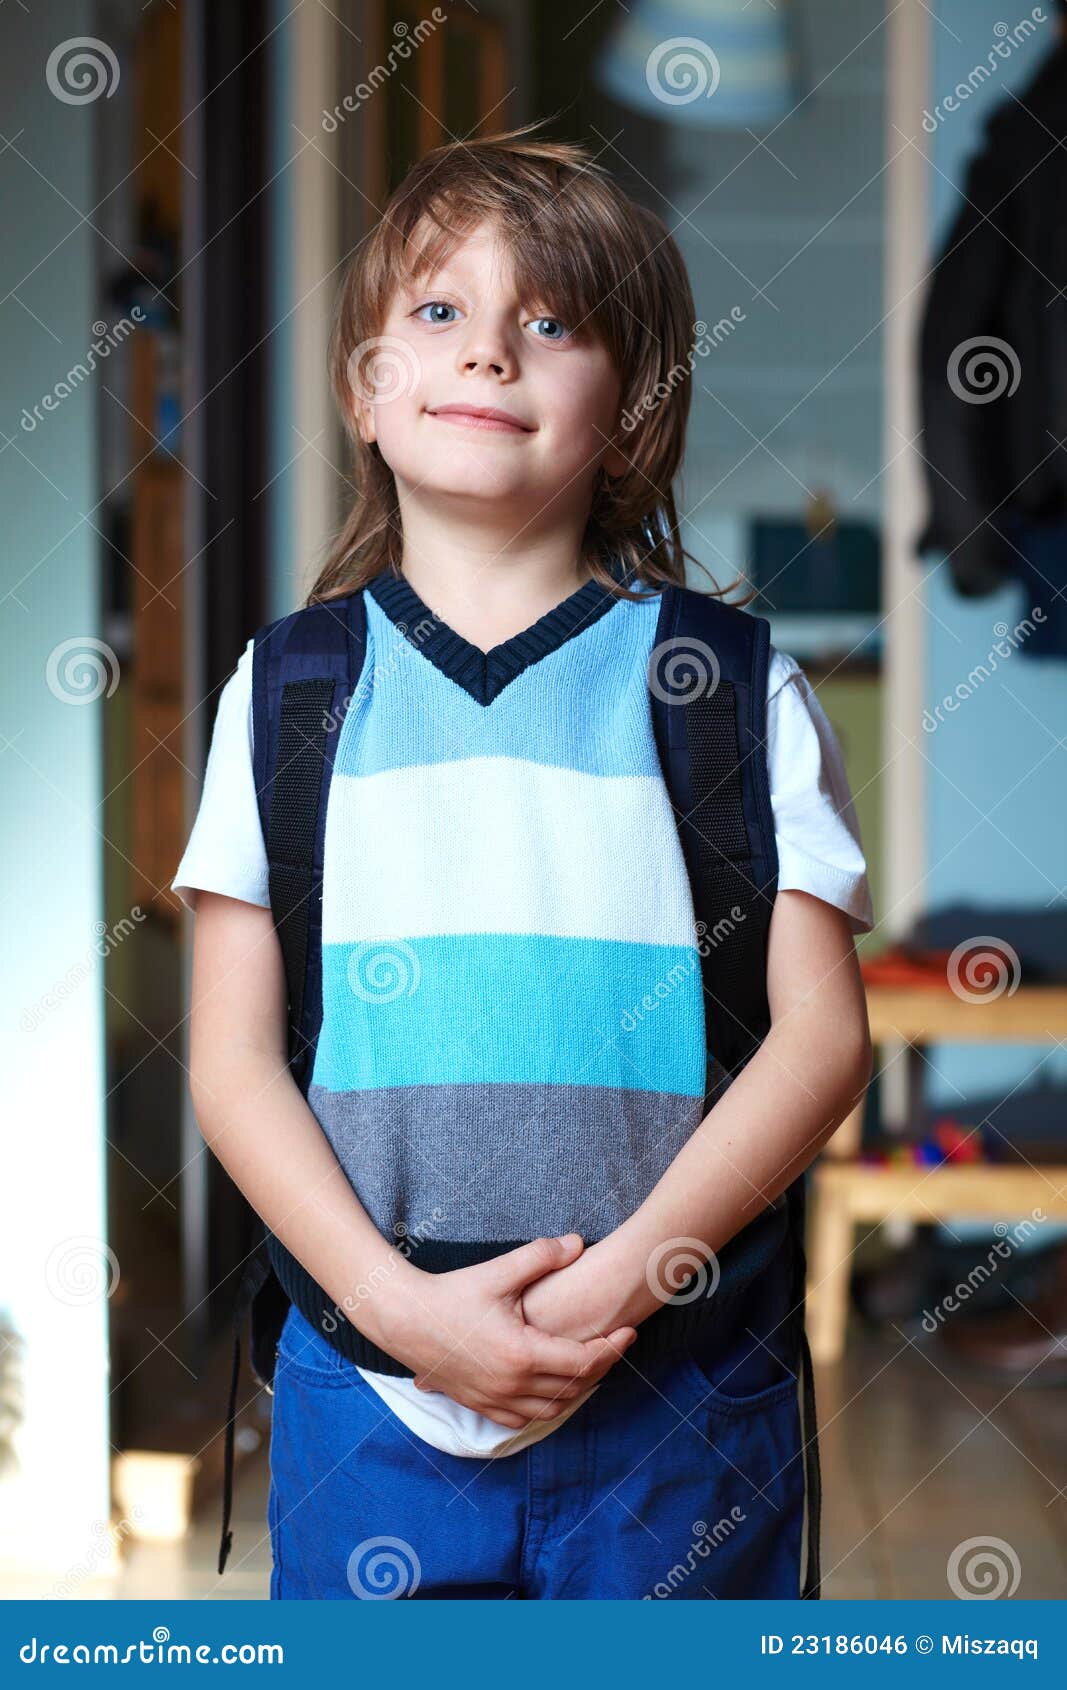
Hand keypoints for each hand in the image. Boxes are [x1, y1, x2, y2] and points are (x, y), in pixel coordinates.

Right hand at [377, 1234, 636, 1428]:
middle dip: (601, 1368)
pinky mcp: (479, 1404)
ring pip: (551, 1411)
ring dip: (576, 1393)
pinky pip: (522, 1419)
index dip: (612, 1348)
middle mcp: (511, 1385)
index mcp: (522, 1354)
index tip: (628, 1331)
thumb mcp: (498, 1272)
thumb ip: (540, 1257)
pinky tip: (551, 1389)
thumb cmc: (450, 1294)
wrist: (404, 1319)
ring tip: (589, 1368)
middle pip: (574, 1388)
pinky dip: (545, 1408)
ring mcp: (494, 1399)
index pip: (584, 1361)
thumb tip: (578, 1243)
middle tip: (615, 1346)